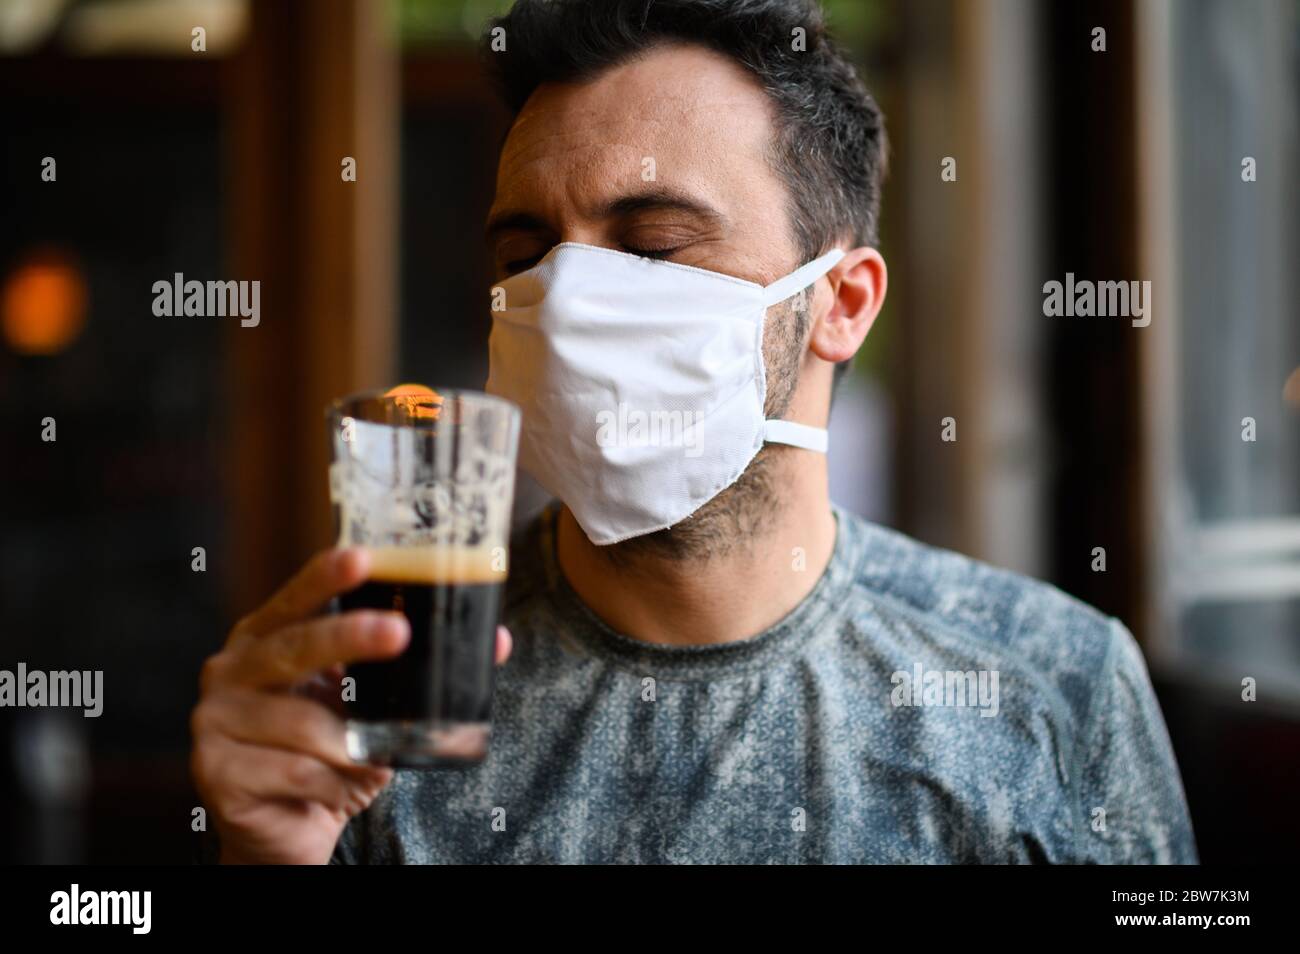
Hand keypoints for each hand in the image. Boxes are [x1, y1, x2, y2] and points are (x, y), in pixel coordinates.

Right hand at [190, 547, 512, 863]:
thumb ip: (414, 670)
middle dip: (348, 637)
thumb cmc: (327, 754)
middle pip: (293, 647)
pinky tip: (341, 787)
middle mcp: (232, 669)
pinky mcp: (215, 771)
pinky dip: (332, 782)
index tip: (363, 557)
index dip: (325, 576)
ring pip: (301, 724)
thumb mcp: (369, 707)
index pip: (295, 598)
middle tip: (398, 633)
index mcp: (264, 638)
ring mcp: (215, 719)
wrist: (284, 828)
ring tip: (371, 756)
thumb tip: (495, 642)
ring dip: (349, 745)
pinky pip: (293, 771)